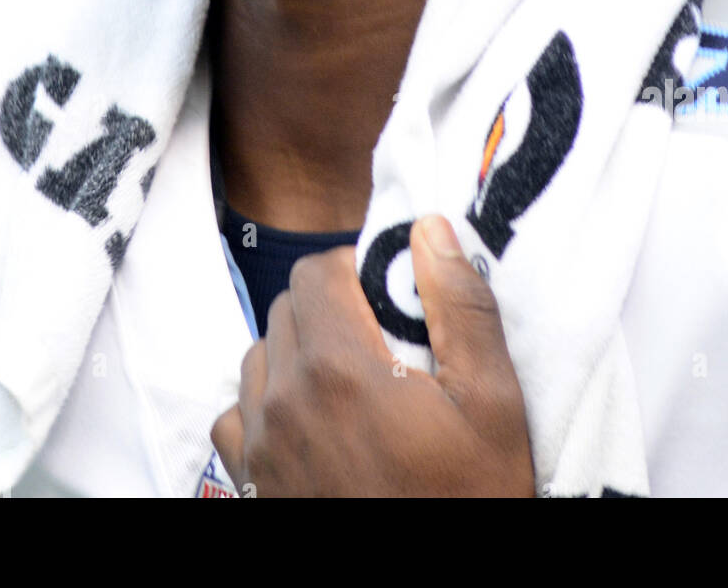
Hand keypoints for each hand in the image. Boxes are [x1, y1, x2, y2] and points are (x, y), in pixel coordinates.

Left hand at [210, 214, 534, 496]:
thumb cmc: (471, 499)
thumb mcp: (492, 400)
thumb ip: (459, 304)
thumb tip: (428, 228)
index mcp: (339, 367)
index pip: (316, 272)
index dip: (353, 267)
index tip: (387, 291)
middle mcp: (285, 401)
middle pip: (286, 309)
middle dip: (330, 305)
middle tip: (379, 335)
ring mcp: (262, 449)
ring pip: (258, 358)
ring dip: (295, 350)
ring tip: (350, 376)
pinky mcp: (252, 487)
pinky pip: (235, 419)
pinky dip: (264, 405)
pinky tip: (309, 419)